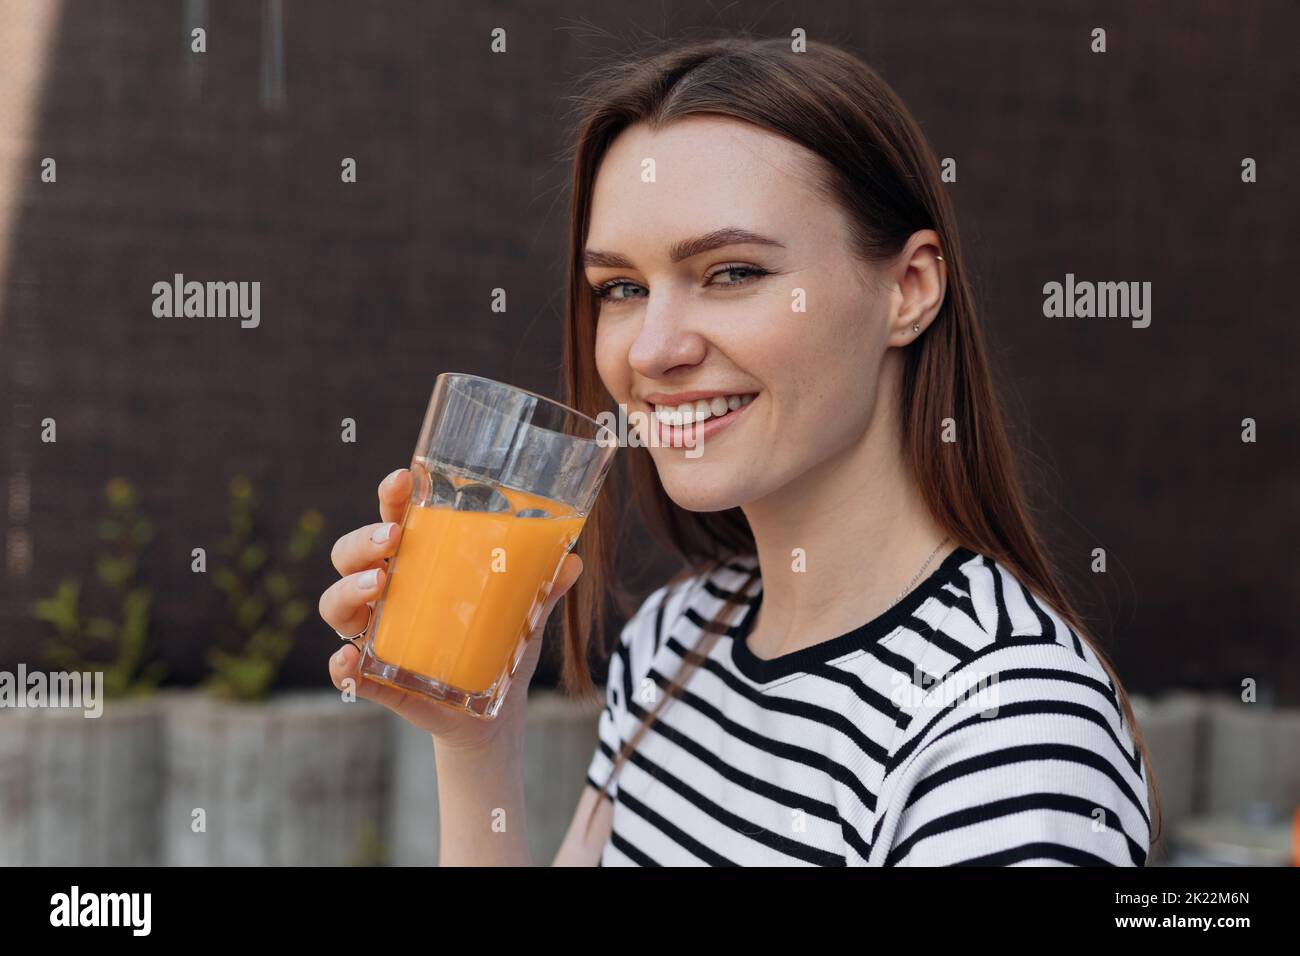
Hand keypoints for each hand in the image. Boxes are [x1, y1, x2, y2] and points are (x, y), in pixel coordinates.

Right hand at [318, 467, 582, 750]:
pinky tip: (351, 662)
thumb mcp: (524, 614)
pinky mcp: (375, 678)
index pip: (391, 518)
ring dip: (348, 590)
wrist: (493, 714)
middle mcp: (385, 593)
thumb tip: (574, 561)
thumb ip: (544, 588)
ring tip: (377, 583)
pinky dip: (342, 667)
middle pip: (350, 554)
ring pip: (336, 606)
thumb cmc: (500, 647)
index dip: (391, 496)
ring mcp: (374, 635)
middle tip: (394, 538)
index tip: (404, 479)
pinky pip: (344, 672)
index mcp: (418, 564)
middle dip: (363, 539)